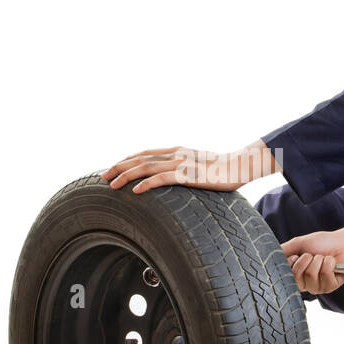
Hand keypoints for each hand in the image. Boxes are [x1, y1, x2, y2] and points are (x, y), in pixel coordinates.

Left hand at [101, 139, 279, 193]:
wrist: (241, 165)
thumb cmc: (222, 170)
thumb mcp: (198, 166)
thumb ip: (183, 170)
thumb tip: (172, 181)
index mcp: (176, 151)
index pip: (144, 153)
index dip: (126, 160)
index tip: (112, 169)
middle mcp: (175, 154)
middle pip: (140, 158)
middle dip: (118, 167)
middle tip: (103, 177)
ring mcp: (182, 163)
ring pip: (146, 166)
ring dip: (126, 175)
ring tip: (112, 185)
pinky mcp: (189, 174)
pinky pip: (163, 178)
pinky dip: (147, 183)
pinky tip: (136, 191)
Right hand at [281, 224, 343, 294]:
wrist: (342, 243)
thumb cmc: (321, 243)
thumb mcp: (299, 244)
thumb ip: (283, 251)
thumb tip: (267, 255)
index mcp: (295, 275)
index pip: (284, 277)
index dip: (291, 264)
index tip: (296, 256)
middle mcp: (304, 283)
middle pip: (297, 276)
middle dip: (306, 259)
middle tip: (312, 255)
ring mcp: (317, 287)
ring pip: (311, 275)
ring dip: (319, 260)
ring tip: (324, 257)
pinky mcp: (330, 287)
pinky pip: (325, 275)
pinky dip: (329, 263)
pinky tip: (332, 262)